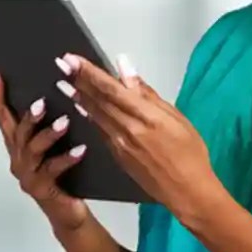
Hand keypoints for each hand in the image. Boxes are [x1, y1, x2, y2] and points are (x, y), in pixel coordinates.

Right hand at [0, 73, 91, 232]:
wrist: (69, 212)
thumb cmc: (64, 175)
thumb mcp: (56, 146)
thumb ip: (54, 124)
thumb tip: (65, 92)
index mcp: (19, 146)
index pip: (4, 118)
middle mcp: (18, 159)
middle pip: (17, 133)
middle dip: (28, 116)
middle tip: (41, 102)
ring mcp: (27, 175)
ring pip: (32, 150)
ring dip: (48, 134)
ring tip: (64, 122)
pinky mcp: (40, 189)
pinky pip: (52, 170)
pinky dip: (66, 158)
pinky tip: (80, 149)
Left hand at [55, 53, 220, 210]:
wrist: (186, 192)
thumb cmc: (190, 153)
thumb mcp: (176, 118)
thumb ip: (147, 94)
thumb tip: (126, 69)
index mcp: (146, 117)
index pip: (111, 89)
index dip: (89, 73)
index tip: (72, 59)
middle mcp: (128, 130)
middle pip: (98, 101)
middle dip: (77, 81)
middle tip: (61, 65)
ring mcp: (119, 144)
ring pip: (94, 116)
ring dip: (77, 98)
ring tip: (62, 83)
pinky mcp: (117, 156)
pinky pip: (99, 130)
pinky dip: (88, 116)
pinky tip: (80, 107)